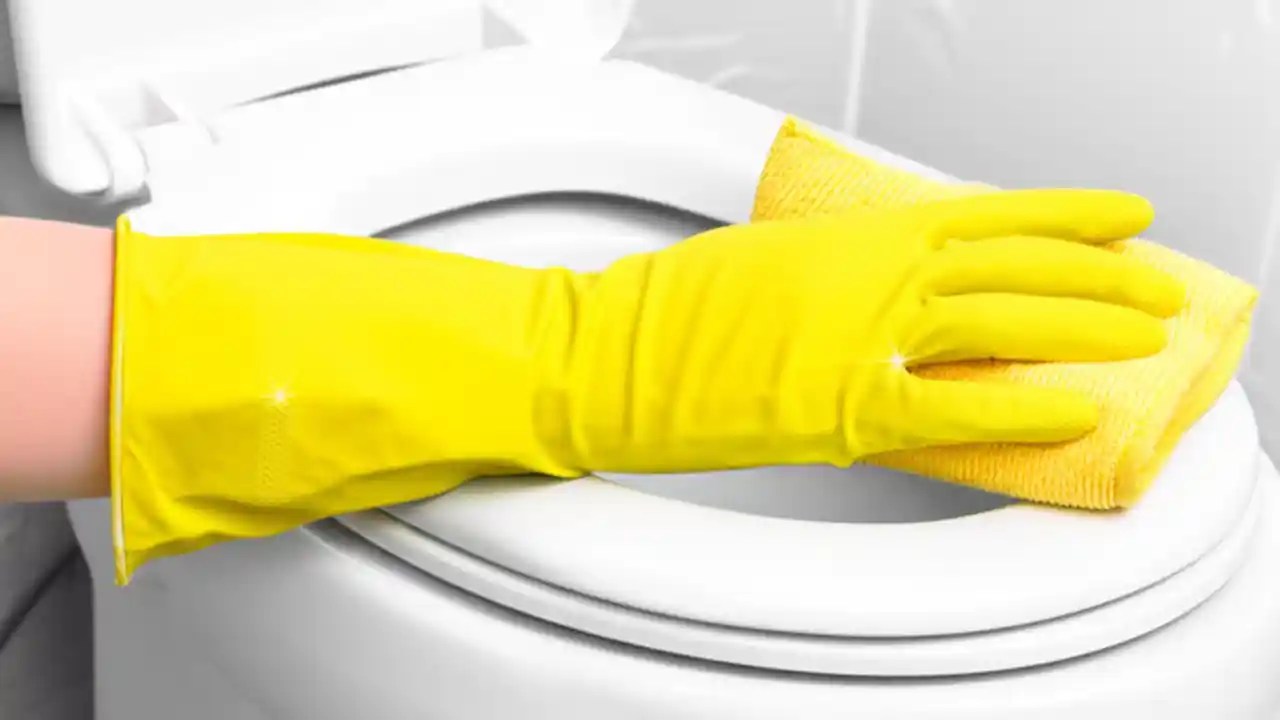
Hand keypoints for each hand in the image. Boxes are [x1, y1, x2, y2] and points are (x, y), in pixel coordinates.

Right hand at [542, 189, 1183, 470]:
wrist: (607, 354)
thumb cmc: (673, 307)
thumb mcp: (772, 256)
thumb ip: (845, 267)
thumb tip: (895, 287)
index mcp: (853, 233)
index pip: (989, 213)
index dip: (1068, 215)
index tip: (1122, 217)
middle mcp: (872, 275)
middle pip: (1017, 266)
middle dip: (1102, 275)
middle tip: (1155, 286)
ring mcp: (862, 340)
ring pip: (1005, 322)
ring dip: (1088, 327)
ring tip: (1144, 334)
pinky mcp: (842, 409)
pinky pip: (955, 407)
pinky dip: (1023, 408)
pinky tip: (1075, 409)